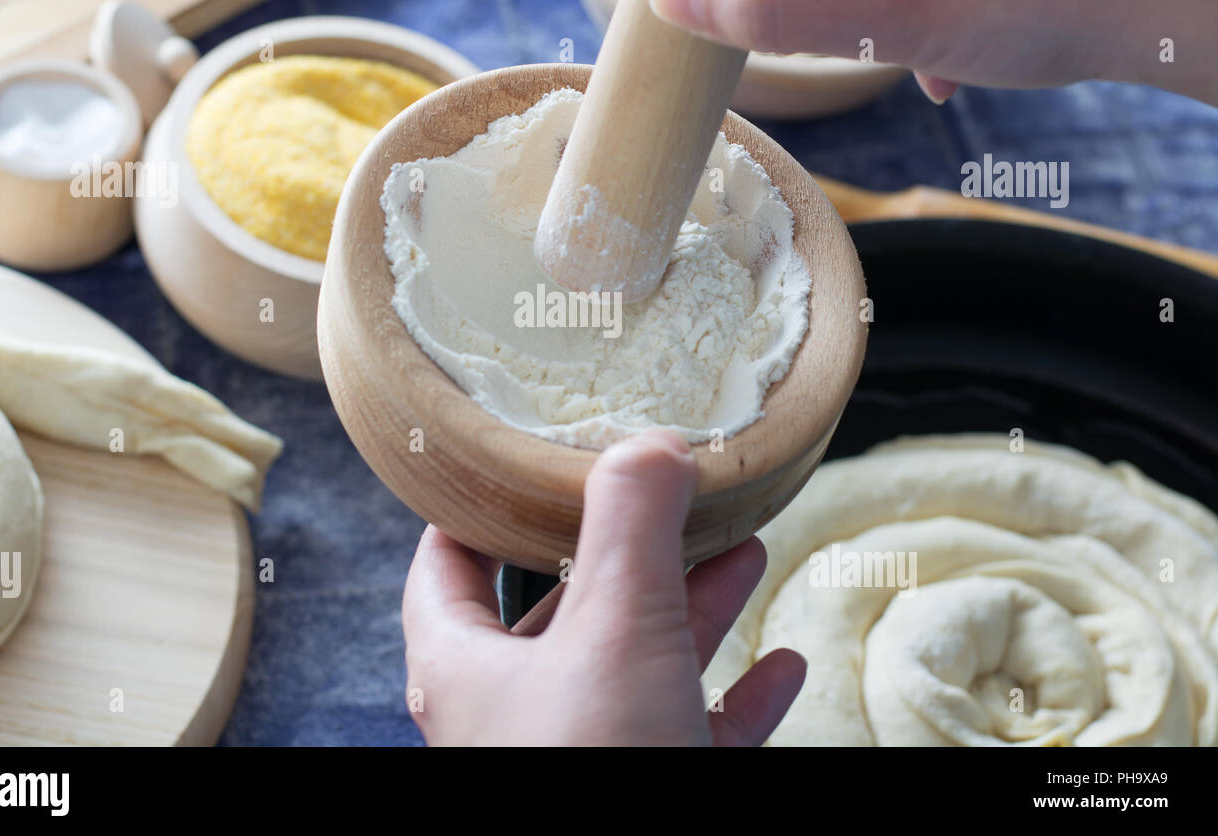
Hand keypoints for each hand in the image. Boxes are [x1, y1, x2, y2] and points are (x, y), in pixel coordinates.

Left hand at [401, 430, 804, 745]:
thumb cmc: (599, 766)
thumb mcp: (616, 627)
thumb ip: (631, 524)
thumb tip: (651, 441)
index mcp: (465, 666)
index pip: (446, 561)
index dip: (480, 502)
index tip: (526, 453)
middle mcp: (515, 712)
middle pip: (563, 606)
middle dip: (625, 548)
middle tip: (666, 495)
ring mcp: (582, 754)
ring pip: (635, 663)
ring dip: (693, 607)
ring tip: (743, 550)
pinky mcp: (645, 785)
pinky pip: (689, 732)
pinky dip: (735, 698)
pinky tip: (780, 669)